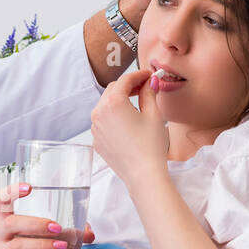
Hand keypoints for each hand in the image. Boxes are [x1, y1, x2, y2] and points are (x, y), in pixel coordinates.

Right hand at [0, 182, 95, 248]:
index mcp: (7, 221)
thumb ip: (67, 234)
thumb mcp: (47, 241)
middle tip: (58, 229)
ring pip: (16, 246)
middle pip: (11, 223)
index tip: (30, 188)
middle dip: (36, 224)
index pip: (3, 200)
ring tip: (63, 248)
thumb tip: (89, 233)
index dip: (12, 191)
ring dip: (42, 245)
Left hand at [90, 66, 168, 190]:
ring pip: (105, 105)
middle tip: (144, 87)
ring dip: (119, 100)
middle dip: (128, 86)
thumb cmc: (150, 146)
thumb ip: (149, 93)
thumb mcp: (153, 114)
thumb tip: (149, 82)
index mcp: (112, 103)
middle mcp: (99, 113)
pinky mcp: (97, 140)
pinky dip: (114, 116)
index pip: (125, 80)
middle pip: (112, 90)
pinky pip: (103, 121)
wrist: (143, 174)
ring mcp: (95, 128)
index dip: (138, 75)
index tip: (148, 75)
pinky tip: (128, 122)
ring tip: (137, 104)